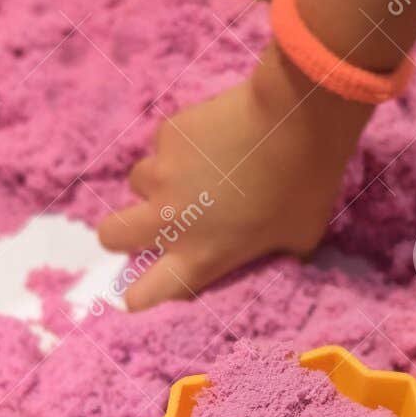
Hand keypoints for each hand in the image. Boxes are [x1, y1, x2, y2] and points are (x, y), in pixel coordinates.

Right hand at [98, 46, 372, 309]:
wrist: (296, 122)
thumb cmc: (306, 187)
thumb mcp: (297, 241)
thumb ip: (271, 254)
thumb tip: (275, 252)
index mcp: (200, 258)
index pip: (144, 293)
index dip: (137, 294)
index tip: (139, 290)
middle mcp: (169, 222)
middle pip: (110, 236)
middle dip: (120, 233)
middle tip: (143, 224)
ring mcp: (161, 175)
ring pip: (137, 182)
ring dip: (157, 181)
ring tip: (196, 170)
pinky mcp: (166, 136)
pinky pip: (163, 144)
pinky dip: (180, 145)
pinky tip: (215, 136)